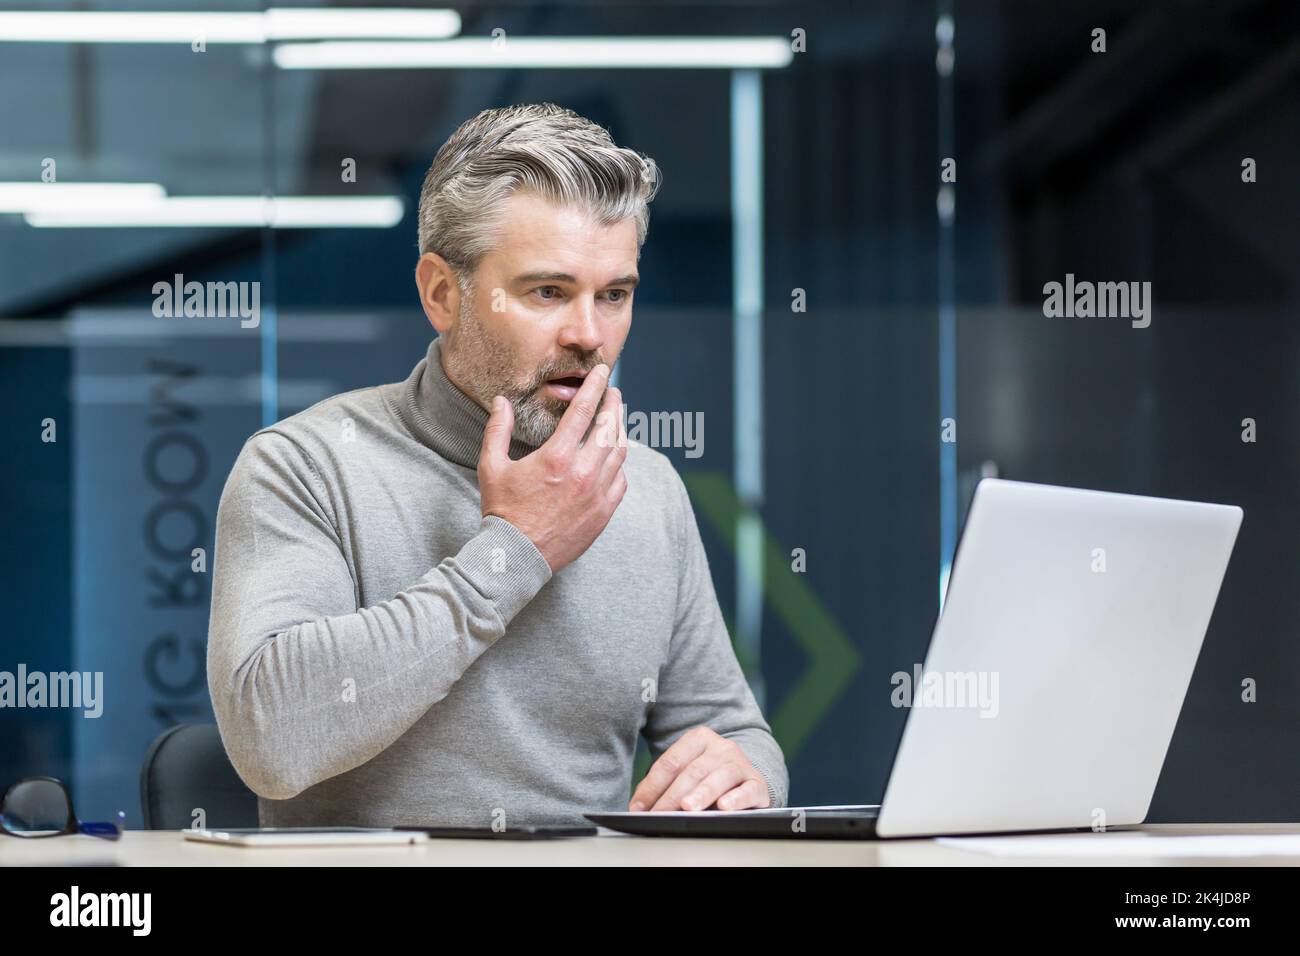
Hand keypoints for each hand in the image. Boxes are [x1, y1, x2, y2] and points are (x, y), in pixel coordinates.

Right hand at [478, 364, 628, 572]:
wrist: (517, 556)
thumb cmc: (502, 510)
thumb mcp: (491, 466)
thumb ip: (498, 430)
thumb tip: (500, 401)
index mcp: (557, 456)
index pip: (584, 410)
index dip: (595, 386)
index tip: (603, 372)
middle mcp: (583, 472)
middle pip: (610, 427)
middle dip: (614, 404)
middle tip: (614, 392)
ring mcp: (597, 493)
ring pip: (619, 453)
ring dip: (619, 431)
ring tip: (616, 419)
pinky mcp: (604, 512)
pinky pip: (621, 480)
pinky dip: (619, 464)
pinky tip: (613, 457)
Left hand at [629, 726, 770, 811]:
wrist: (745, 776)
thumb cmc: (708, 776)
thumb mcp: (687, 772)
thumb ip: (666, 783)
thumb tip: (639, 806)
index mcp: (699, 738)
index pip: (671, 762)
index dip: (652, 786)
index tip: (638, 807)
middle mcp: (721, 747)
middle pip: (693, 771)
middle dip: (672, 795)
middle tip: (658, 814)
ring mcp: (741, 764)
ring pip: (720, 777)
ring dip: (702, 794)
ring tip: (688, 808)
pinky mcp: (757, 784)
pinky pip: (748, 790)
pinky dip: (736, 799)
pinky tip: (724, 807)